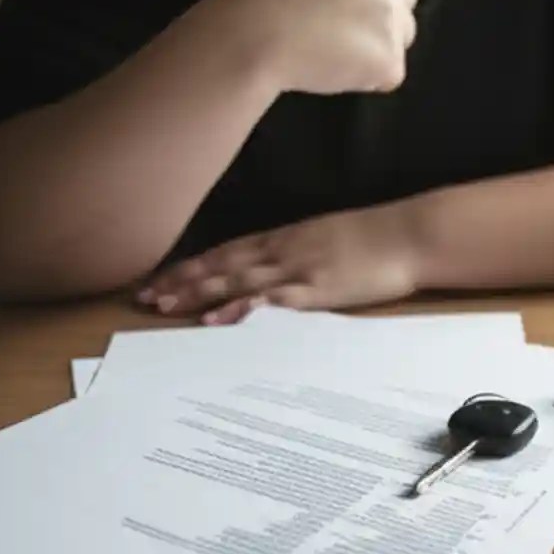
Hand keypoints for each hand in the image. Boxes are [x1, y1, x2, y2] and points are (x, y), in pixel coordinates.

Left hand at [137, 202, 424, 323]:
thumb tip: (280, 270)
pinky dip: (239, 309)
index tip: (161, 276)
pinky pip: (269, 301)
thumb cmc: (377, 238)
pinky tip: (215, 318)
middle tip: (143, 295)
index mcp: (286, 237)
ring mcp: (297, 268)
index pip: (227, 251)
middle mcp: (282, 249)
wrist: (409, 234)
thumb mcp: (330, 237)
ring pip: (235, 280)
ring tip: (162, 305)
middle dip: (181, 279)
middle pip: (221, 264)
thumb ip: (302, 251)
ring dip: (196, 292)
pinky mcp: (316, 289)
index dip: (192, 264)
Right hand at [249, 0, 418, 93]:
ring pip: (400, 40)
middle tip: (340, 28)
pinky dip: (367, 78)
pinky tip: (333, 67)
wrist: (258, 28)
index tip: (345, 4)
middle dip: (381, 18)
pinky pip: (390, 75)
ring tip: (332, 47)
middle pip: (404, 5)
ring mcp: (396, 21)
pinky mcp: (390, 60)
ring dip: (375, 46)